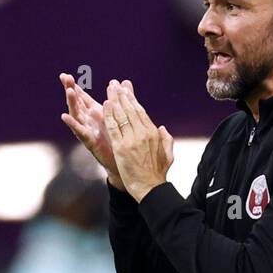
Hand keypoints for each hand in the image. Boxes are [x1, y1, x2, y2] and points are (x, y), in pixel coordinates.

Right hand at [59, 72, 123, 188]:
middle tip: (65, 78)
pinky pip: (80, 132)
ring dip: (72, 103)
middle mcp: (89, 121)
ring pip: (77, 115)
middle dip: (71, 90)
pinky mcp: (90, 142)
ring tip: (69, 92)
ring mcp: (88, 131)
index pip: (83, 97)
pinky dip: (72, 124)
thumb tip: (123, 81)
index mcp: (96, 114)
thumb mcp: (119, 116)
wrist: (123, 163)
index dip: (75, 87)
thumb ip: (120, 99)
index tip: (65, 75)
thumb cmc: (119, 140)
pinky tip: (65, 116)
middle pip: (77, 103)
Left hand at [102, 80, 173, 201]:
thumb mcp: (167, 155)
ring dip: (114, 100)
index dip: (132, 99)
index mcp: (153, 134)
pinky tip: (105, 105)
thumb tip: (162, 128)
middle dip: (122, 95)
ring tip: (109, 89)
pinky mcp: (121, 147)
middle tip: (115, 84)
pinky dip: (109, 115)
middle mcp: (143, 133)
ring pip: (122, 115)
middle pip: (130, 109)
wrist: (150, 188)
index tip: (127, 90)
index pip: (140, 112)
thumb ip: (166, 139)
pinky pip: (114, 127)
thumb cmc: (157, 174)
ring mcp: (132, 139)